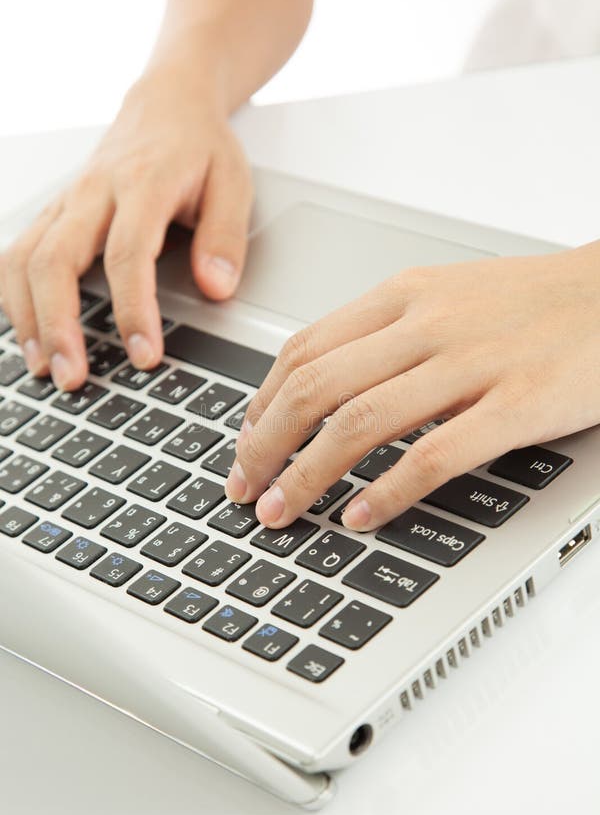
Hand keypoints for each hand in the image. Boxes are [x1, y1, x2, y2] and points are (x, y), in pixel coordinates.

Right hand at [0, 58, 251, 389]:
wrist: (166, 102)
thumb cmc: (200, 146)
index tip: (145, 355)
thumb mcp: (233, 183)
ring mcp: (67, 202)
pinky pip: (18, 253)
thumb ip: (225, 237)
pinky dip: (13, 296)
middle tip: (72, 377)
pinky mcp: (55, 212)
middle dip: (58, 324)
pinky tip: (27, 333)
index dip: (134, 309)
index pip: (128, 254)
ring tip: (44, 367)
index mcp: (143, 183)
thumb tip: (215, 289)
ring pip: (24, 258)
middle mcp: (94, 191)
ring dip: (27, 317)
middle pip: (55, 259)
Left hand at [225, 243, 599, 530]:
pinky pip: (433, 455)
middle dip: (264, 447)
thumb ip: (384, 336)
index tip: (245, 444)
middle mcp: (426, 325)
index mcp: (403, 297)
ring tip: (283, 512)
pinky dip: (388, 492)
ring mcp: (470, 364)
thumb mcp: (446, 298)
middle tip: (246, 488)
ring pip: (359, 423)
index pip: (303, 351)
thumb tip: (322, 387)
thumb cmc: (532, 303)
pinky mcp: (515, 405)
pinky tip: (363, 517)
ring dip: (307, 476)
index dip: (260, 406)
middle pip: (314, 388)